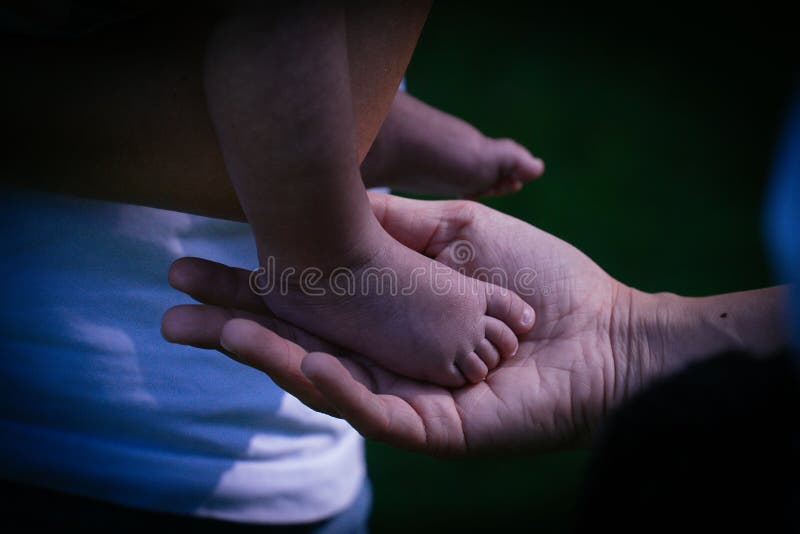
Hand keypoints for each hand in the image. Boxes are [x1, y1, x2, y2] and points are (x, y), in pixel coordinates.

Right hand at [163, 194, 654, 454]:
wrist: (601, 331)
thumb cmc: (537, 282)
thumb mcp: (455, 237)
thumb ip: (394, 229)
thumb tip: (334, 199)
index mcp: (384, 317)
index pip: (304, 303)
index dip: (249, 289)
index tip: (192, 269)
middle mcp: (383, 360)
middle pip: (297, 348)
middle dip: (235, 331)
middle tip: (173, 314)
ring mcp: (404, 399)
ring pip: (325, 383)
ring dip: (272, 357)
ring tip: (224, 331)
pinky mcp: (433, 429)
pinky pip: (375, 410)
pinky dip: (336, 386)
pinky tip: (301, 360)